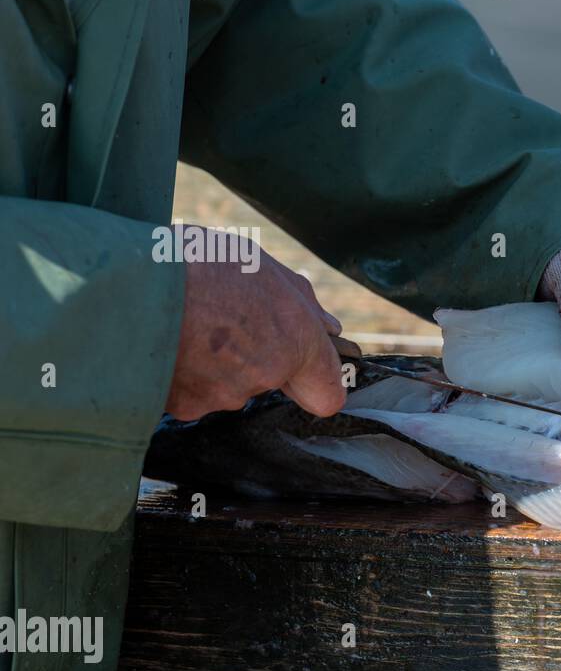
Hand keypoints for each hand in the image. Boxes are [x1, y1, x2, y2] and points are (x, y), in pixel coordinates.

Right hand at [165, 228, 346, 419]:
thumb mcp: (256, 263)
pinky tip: (163, 340)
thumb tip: (329, 327)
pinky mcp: (182, 407)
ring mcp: (222, 395)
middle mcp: (264, 374)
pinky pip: (188, 391)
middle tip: (217, 318)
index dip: (315, 382)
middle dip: (249, 355)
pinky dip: (178, 372)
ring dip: (209, 361)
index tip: (301, 371)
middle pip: (266, 379)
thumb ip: (300, 300)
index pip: (327, 394)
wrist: (122, 285)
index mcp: (294, 340)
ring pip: (225, 385)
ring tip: (183, 320)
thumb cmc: (193, 264)